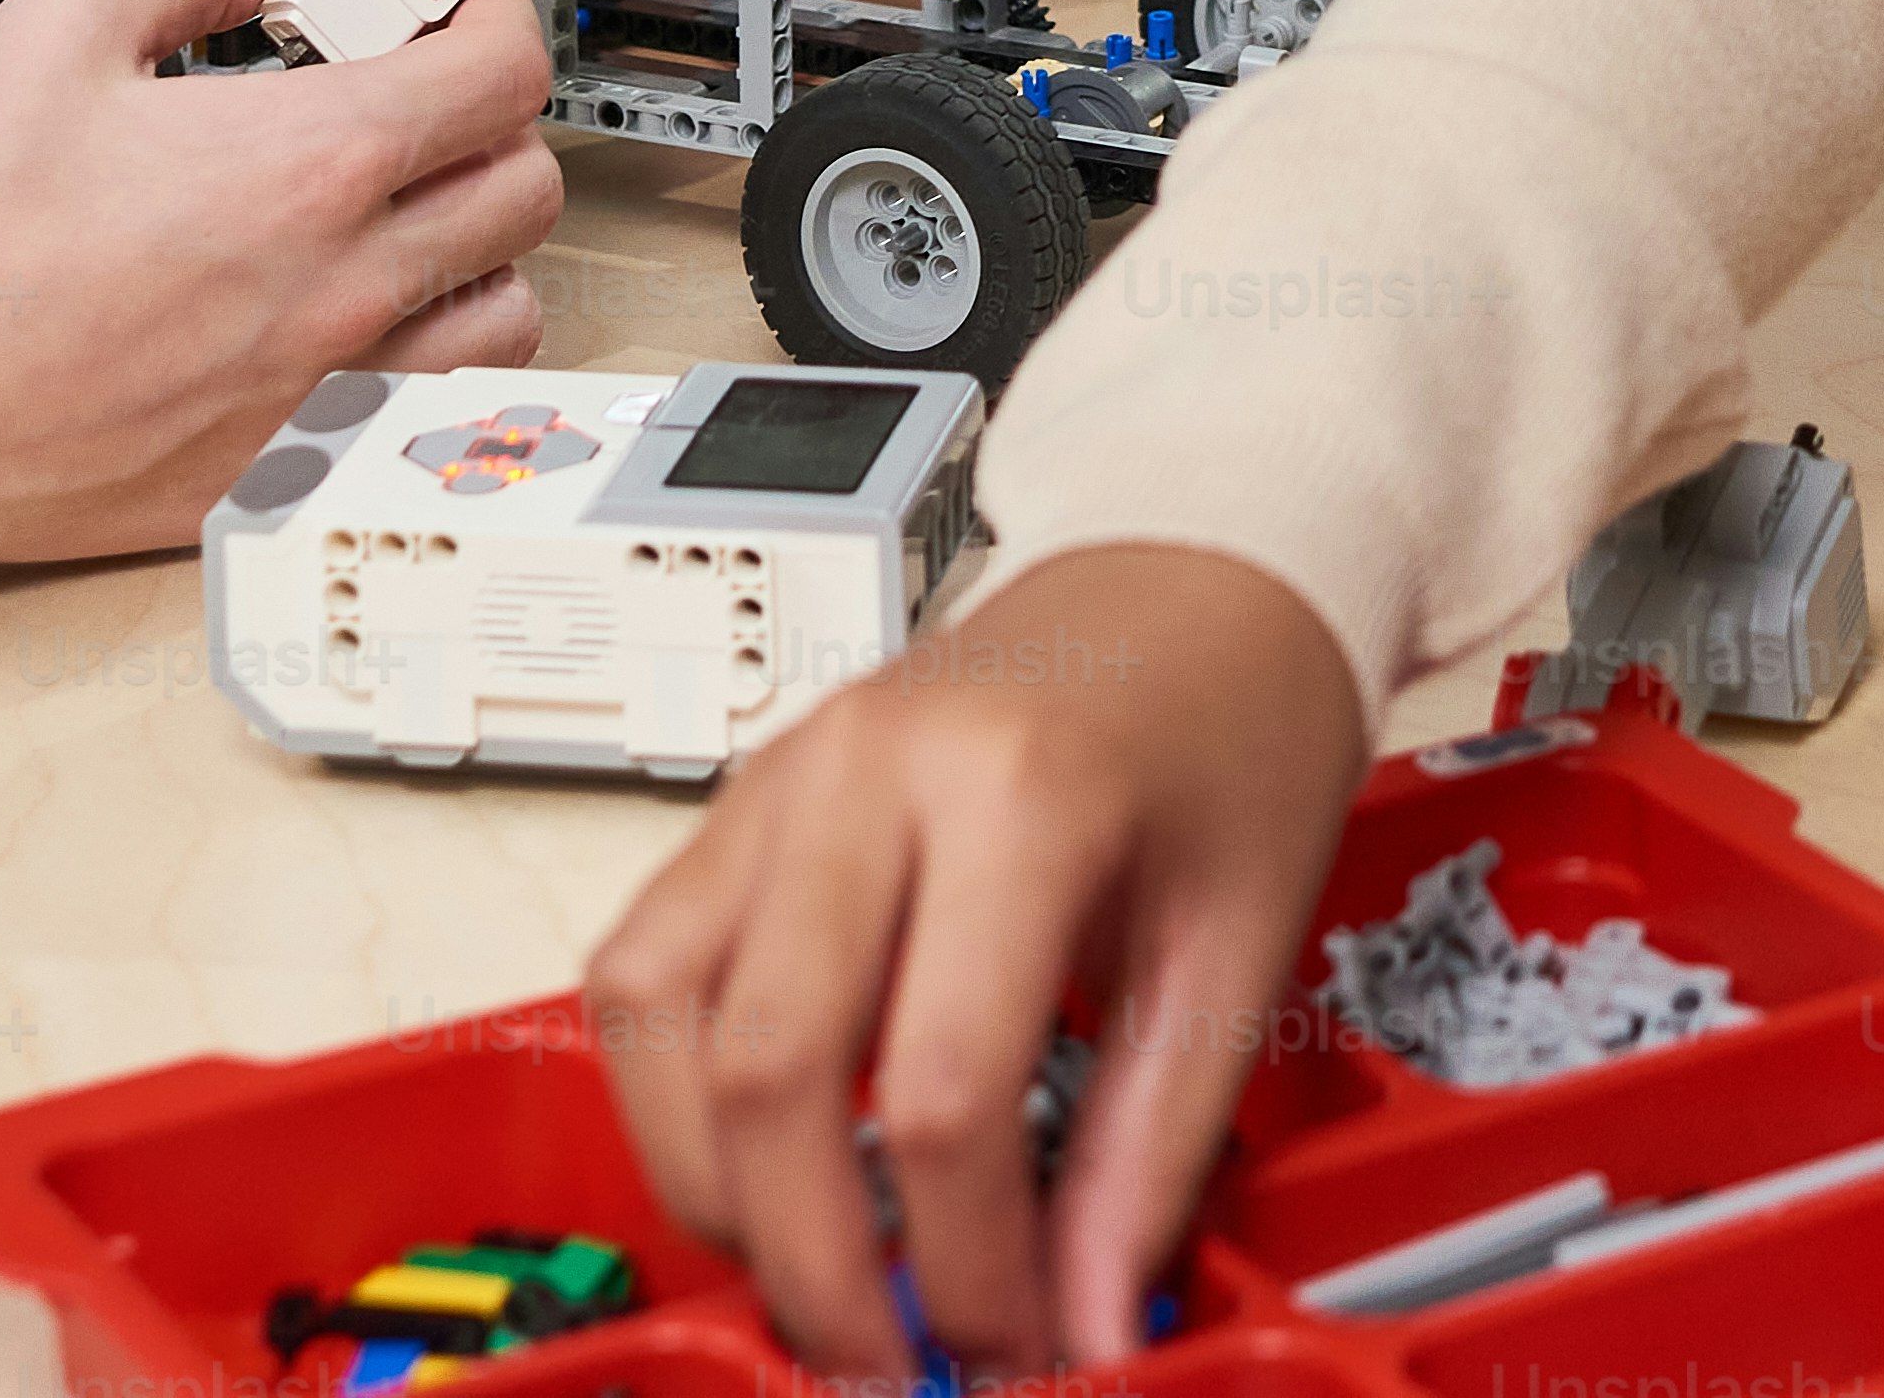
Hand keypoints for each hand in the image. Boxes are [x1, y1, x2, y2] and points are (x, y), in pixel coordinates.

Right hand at [0, 0, 559, 583]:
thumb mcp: (49, 35)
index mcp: (306, 163)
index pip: (501, 73)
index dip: (499, 17)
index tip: (460, 8)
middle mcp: (344, 280)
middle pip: (526, 185)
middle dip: (490, 122)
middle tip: (421, 102)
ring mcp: (331, 385)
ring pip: (508, 308)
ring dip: (481, 247)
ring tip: (406, 216)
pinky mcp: (294, 463)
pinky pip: (435, 407)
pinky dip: (436, 353)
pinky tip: (367, 318)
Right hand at [589, 544, 1368, 1374]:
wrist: (1201, 566)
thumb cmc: (1234, 729)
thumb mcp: (1243, 944)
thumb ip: (1151, 1152)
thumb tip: (1085, 1329)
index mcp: (1023, 795)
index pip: (942, 1093)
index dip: (967, 1266)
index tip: (1014, 1348)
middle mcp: (869, 771)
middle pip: (771, 1072)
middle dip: (817, 1266)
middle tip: (884, 1362)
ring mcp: (783, 771)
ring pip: (657, 1017)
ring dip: (715, 1186)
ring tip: (817, 1269)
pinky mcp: (742, 790)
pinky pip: (640, 961)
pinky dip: (670, 1088)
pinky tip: (760, 1155)